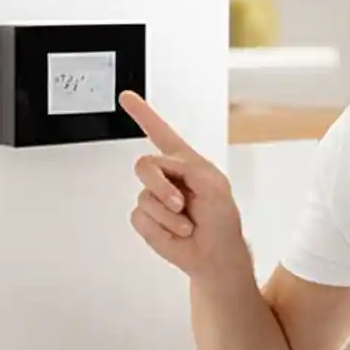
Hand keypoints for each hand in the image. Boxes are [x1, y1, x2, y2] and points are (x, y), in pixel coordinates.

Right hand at [121, 91, 249, 283]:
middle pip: (144, 165)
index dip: (143, 114)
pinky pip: (142, 217)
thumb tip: (164, 170)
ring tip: (188, 221)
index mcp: (185, 163)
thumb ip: (190, 169)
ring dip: (169, 213)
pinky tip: (178, 231)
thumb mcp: (216, 186)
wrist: (215, 253)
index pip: (160, 132)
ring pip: (145, 195)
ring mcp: (154, 198)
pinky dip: (163, 227)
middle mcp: (166, 177)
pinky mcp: (146, 219)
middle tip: (180, 202)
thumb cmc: (221, 219)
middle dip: (160, 185)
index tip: (127, 96)